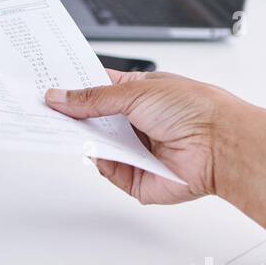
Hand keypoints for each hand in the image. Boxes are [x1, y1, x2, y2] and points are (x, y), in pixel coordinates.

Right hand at [45, 70, 225, 204]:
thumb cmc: (195, 108)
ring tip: (62, 126)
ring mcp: (135, 150)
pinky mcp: (136, 179)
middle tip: (44, 108)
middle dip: (71, 115)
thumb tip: (60, 97)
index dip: (73, 88)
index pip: (96, 88)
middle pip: (92, 119)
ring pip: (96, 145)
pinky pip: (107, 170)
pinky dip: (99, 160)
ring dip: (82, 137)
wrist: (221, 144)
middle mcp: (135, 122)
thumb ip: (93, 98)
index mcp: (137, 92)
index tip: (47, 85)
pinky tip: (94, 149)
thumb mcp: (135, 91)